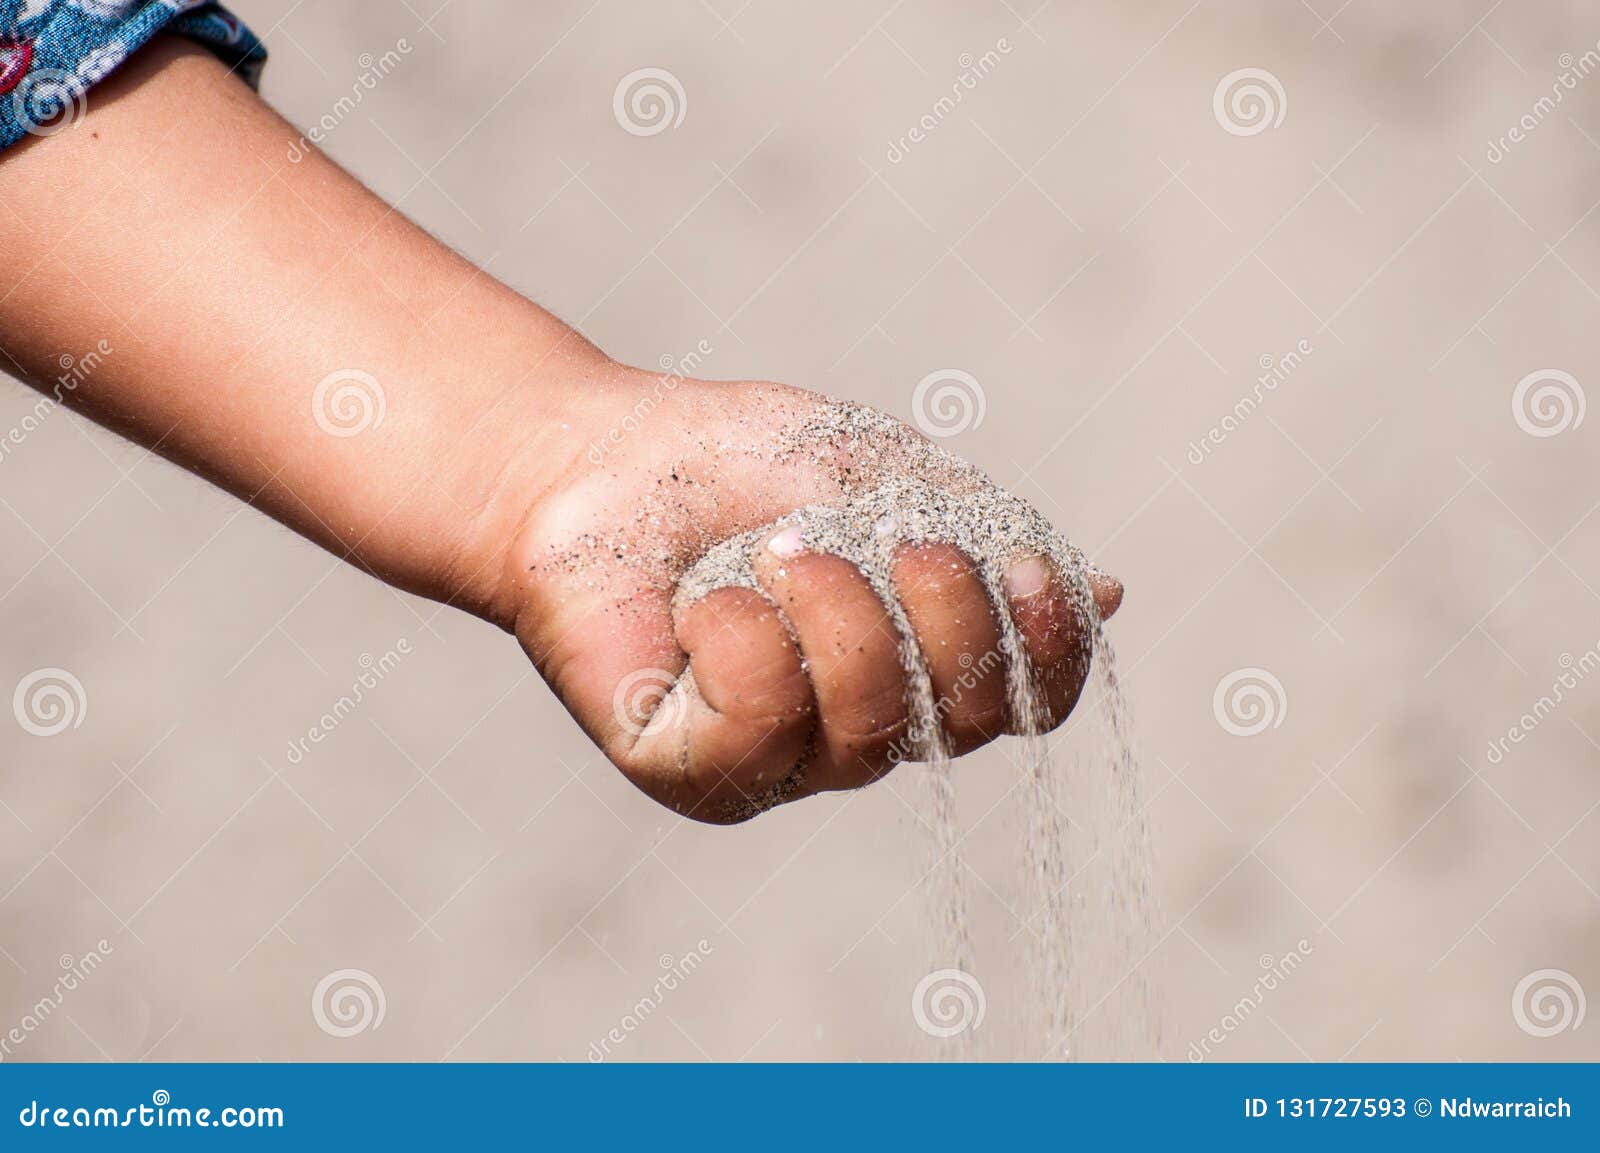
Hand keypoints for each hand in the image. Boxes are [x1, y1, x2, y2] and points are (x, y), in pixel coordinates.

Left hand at [487, 367, 1122, 822]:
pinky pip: (760, 730)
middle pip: (963, 726)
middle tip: (892, 537)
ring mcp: (775, 761)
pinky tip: (709, 596)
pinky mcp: (691, 770)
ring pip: (867, 735)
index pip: (1025, 700)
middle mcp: (855, 730)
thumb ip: (986, 537)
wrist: (601, 455)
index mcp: (915, 664)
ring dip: (840, 617)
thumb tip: (1108, 594)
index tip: (1022, 565)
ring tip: (783, 550)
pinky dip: (750, 640)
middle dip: (946, 619)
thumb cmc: (741, 465)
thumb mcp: (885, 480)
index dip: (1047, 647)